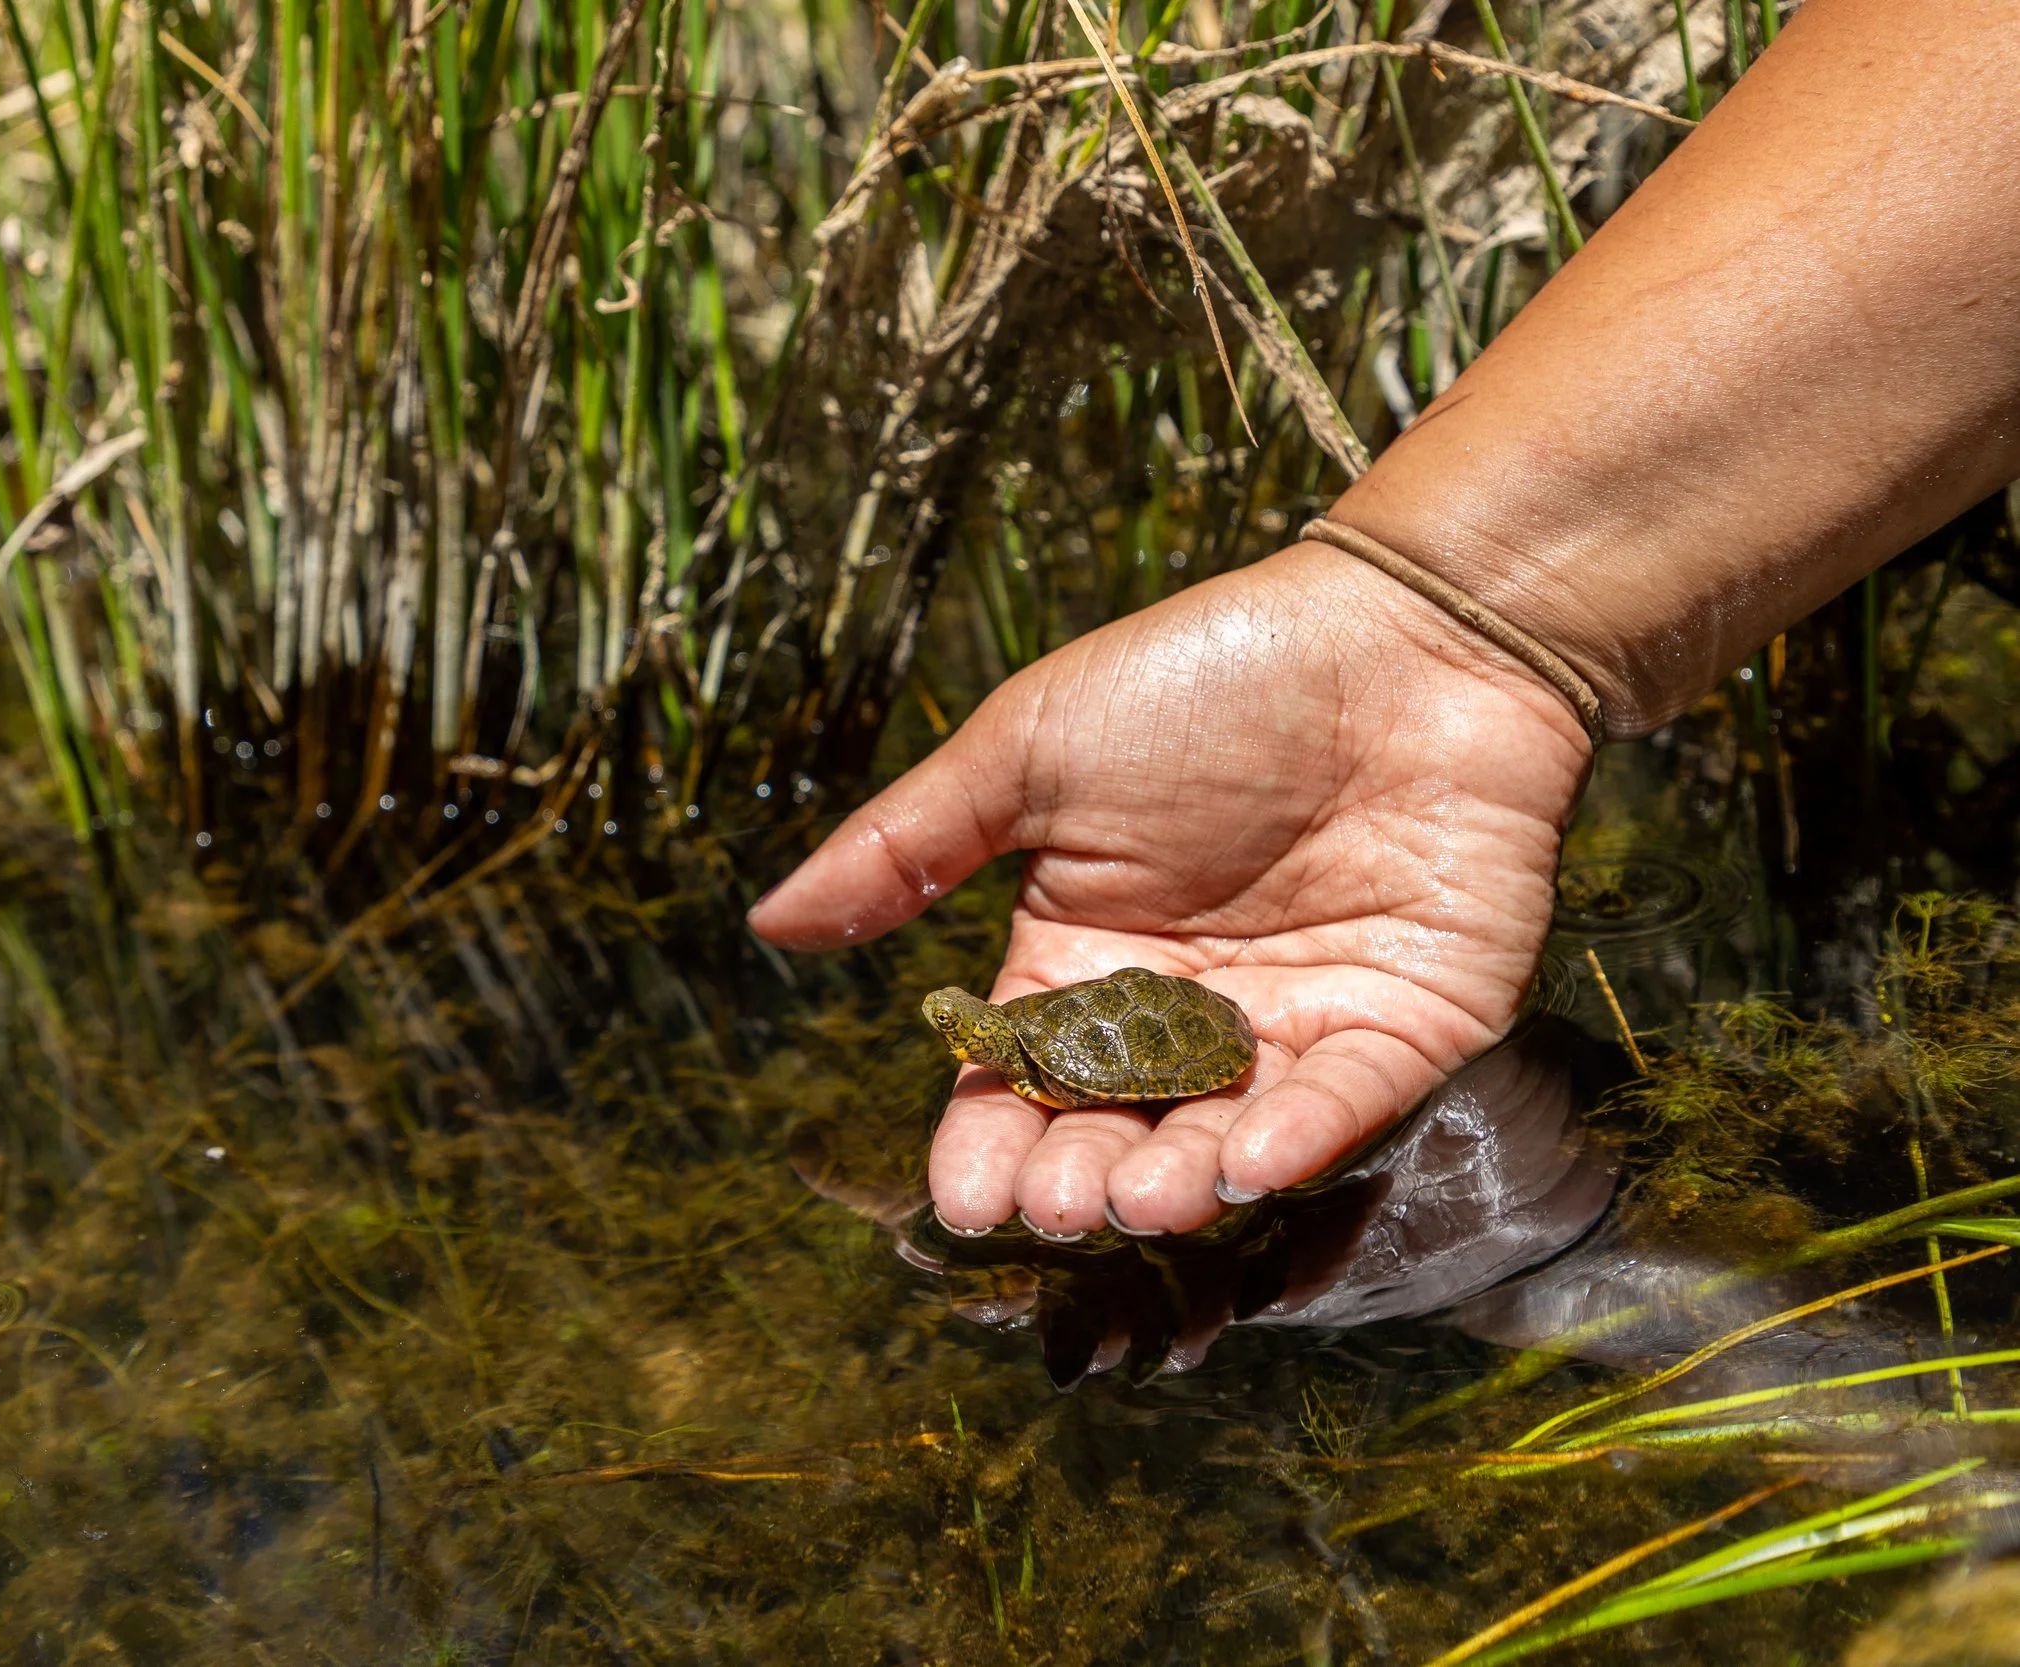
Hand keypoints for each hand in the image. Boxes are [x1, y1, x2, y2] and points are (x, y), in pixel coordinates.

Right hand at [748, 541, 1590, 1236]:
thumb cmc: (1205, 675)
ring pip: (1227, 1135)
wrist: (1403, 626)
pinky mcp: (1410, 1021)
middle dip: (1082, 1178)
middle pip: (1118, 1127)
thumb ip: (908, 847)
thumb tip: (771, 924)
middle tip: (1057, 1206)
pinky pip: (1350, 1100)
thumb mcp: (1030, 749)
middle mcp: (1186, 1010)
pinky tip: (1247, 1163)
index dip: (988, 1142)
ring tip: (1139, 1199)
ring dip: (1182, 1180)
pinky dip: (1301, 1137)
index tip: (962, 1198)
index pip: (1020, 1080)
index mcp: (1087, 955)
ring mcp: (1300, 1024)